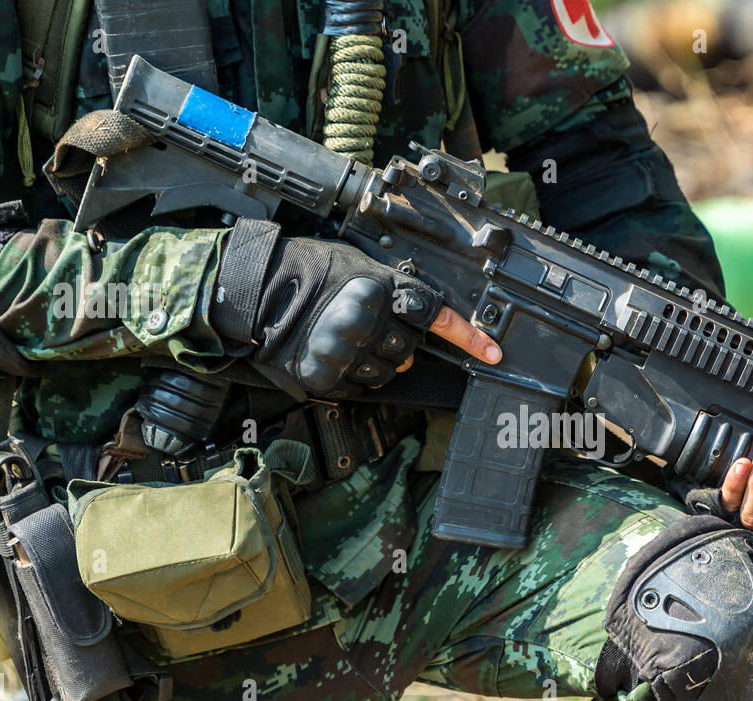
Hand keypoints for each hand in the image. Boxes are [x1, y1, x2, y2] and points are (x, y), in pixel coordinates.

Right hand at [242, 237, 501, 399]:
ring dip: (378, 361)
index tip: (492, 353)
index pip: (437, 317)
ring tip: (351, 339)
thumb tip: (421, 310)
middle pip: (410, 349)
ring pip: (388, 372)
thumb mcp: (360, 265)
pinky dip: (355, 373)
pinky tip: (338, 354)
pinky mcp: (329, 376)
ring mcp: (346, 353)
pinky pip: (361, 385)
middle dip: (399, 343)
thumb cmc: (309, 271)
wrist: (260, 293)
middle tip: (374, 328)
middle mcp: (366, 324)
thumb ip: (395, 288)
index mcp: (380, 291)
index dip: (468, 338)